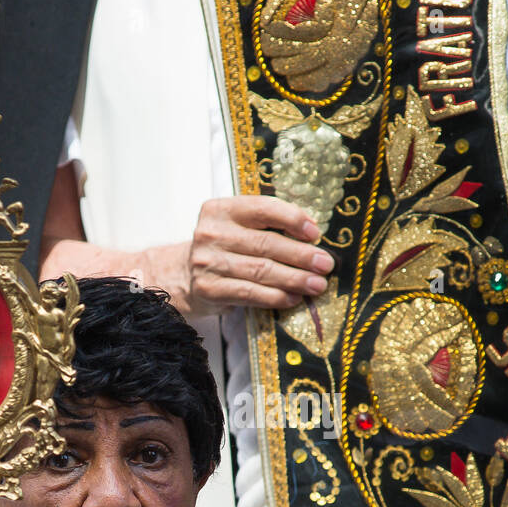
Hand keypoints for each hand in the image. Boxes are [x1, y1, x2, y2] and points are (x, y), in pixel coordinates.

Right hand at [156, 195, 335, 317]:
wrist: (182, 275)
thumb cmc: (222, 248)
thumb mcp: (237, 226)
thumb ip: (266, 226)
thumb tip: (312, 237)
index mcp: (222, 209)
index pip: (263, 209)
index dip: (292, 219)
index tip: (315, 233)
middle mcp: (212, 233)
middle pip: (266, 244)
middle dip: (301, 255)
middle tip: (325, 264)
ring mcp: (208, 262)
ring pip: (261, 271)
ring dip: (295, 279)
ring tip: (317, 285)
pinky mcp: (209, 289)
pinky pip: (250, 293)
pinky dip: (276, 296)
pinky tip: (294, 298)